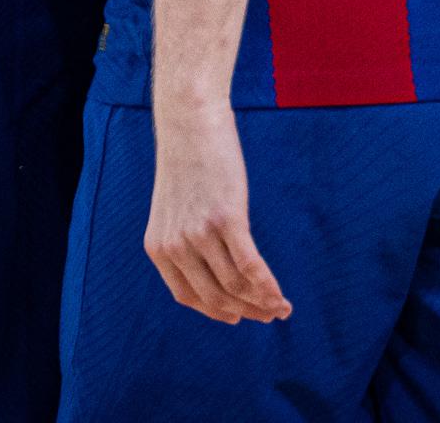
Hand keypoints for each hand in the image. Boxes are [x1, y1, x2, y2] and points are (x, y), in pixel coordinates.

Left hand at [147, 103, 290, 324]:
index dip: (216, 312)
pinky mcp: (228, 218)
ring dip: (262, 302)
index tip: (237, 317)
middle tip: (269, 316)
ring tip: (281, 307)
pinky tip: (280, 294)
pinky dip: (268, 285)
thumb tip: (213, 264)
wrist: (190, 121)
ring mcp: (200, 234)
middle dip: (246, 312)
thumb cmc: (188, 160)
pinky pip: (251, 265)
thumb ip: (185, 237)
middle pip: (215, 296)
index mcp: (158, 247)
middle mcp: (176, 246)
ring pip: (235, 286)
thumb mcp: (175, 206)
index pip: (188, 296)